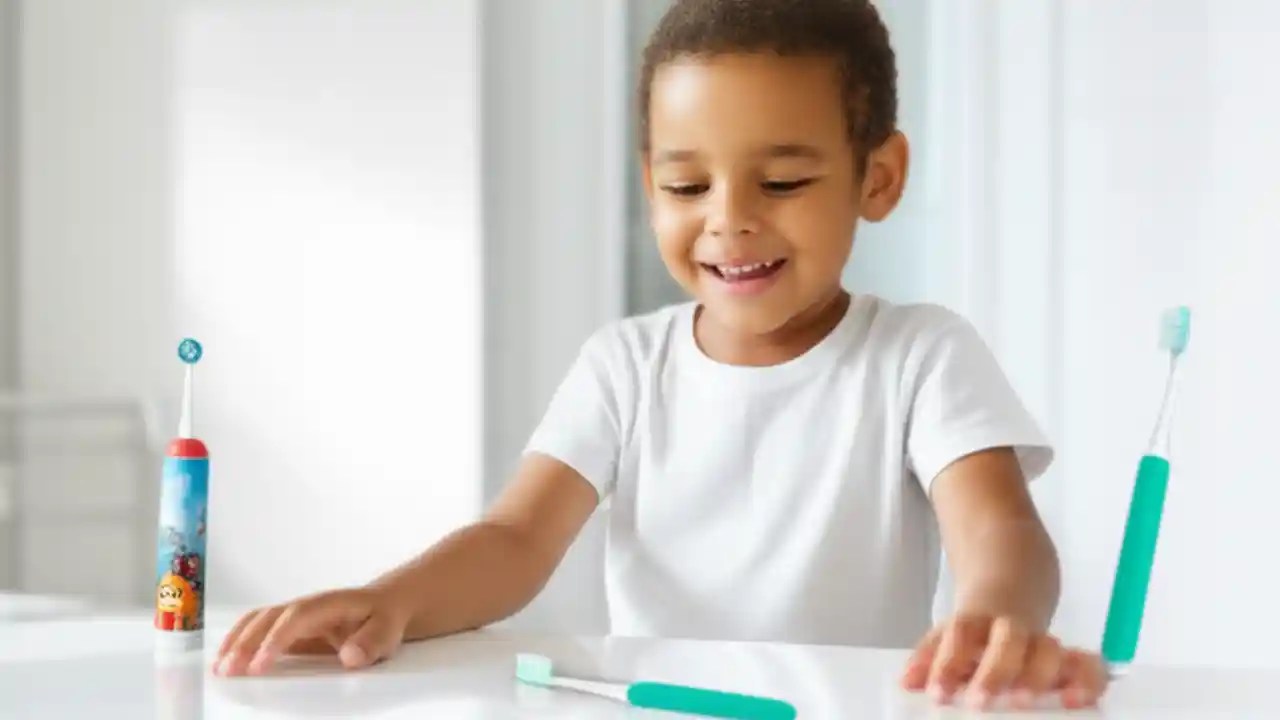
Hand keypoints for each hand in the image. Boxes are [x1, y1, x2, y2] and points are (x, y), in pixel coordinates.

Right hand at [213, 586, 409, 675]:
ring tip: (220, 668)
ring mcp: (295, 615)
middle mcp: (306, 606)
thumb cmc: (384, 618)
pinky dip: (239, 643)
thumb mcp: (389, 629)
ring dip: (236, 642)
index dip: (276, 639)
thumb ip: (372, 642)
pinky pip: (259, 631)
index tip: (260, 665)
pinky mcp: (289, 628)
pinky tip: (227, 662)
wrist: (385, 605)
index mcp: (329, 604)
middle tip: (229, 670)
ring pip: (258, 621)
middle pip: (269, 617)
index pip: (296, 618)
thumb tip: (350, 656)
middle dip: (246, 642)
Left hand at [900, 614, 1109, 710]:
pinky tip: (1077, 702)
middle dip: (995, 671)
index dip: (949, 662)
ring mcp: (1044, 640)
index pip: (960, 634)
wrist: (1014, 587)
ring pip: (1049, 649)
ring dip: (1039, 677)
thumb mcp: (947, 635)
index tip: (937, 694)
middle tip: (979, 703)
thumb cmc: (976, 628)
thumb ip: (929, 658)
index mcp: (977, 619)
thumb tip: (907, 683)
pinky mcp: (1071, 656)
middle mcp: (1013, 627)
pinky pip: (1088, 665)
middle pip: (1008, 640)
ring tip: (1026, 705)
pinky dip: (1087, 682)